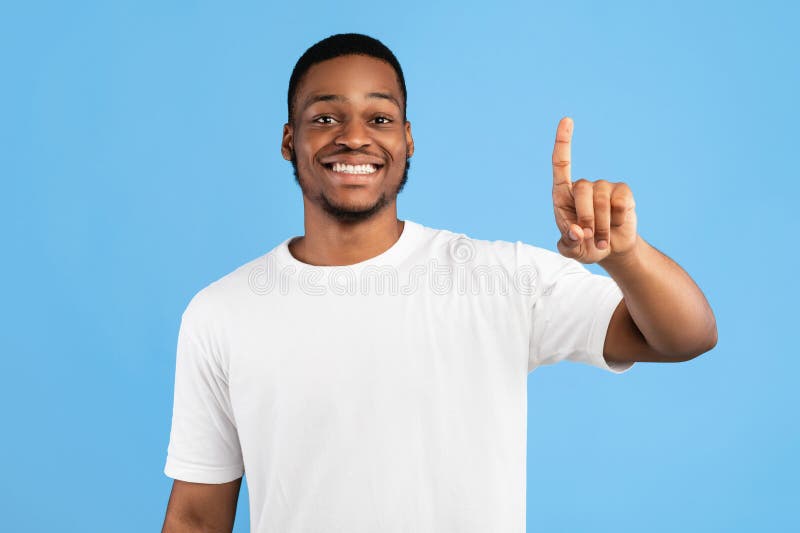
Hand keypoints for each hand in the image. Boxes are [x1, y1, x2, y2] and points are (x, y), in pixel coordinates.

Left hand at [551, 117, 638, 263]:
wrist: (611, 250)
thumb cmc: (585, 246)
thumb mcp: (572, 251)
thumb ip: (568, 244)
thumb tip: (576, 231)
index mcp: (563, 195)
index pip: (561, 164)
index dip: (563, 142)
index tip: (567, 120)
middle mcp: (583, 187)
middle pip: (582, 188)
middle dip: (585, 216)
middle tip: (589, 236)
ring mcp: (604, 187)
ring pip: (601, 198)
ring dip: (601, 225)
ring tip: (601, 239)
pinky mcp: (623, 192)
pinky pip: (620, 201)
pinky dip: (618, 219)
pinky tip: (616, 225)